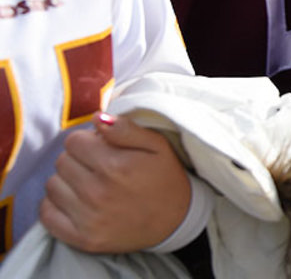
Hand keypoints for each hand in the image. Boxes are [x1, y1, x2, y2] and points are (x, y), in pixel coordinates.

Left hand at [40, 113, 190, 252]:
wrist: (176, 221)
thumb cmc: (164, 177)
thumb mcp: (157, 145)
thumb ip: (126, 129)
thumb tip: (96, 117)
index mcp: (116, 166)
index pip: (74, 141)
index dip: (87, 140)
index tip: (100, 147)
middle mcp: (98, 193)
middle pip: (62, 162)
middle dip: (77, 159)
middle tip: (98, 166)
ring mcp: (88, 218)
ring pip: (52, 185)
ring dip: (67, 181)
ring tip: (89, 183)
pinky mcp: (81, 238)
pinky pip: (47, 214)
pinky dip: (56, 205)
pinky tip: (76, 201)